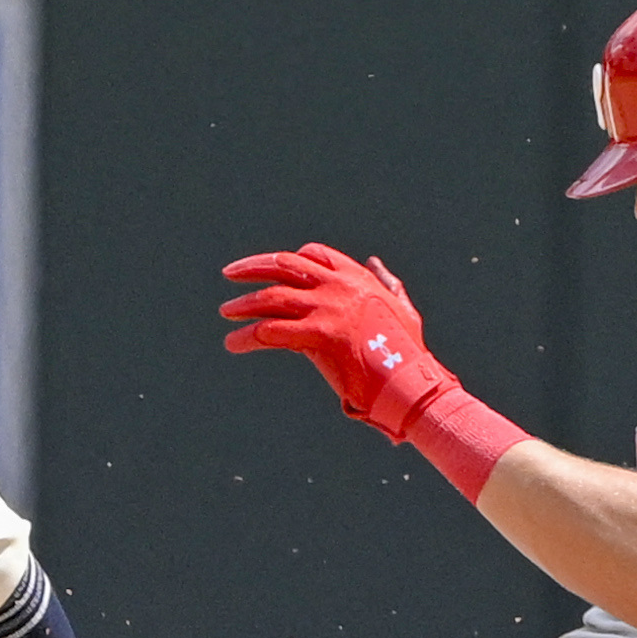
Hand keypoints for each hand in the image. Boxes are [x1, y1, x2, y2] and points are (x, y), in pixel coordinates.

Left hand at [220, 242, 460, 440]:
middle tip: (230, 274)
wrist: (410, 383)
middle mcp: (340, 285)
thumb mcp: (402, 308)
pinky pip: (271, 331)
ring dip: (244, 304)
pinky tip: (234, 343)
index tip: (269, 266)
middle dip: (253, 267)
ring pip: (272, 298)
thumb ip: (387, 283)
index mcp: (358, 277)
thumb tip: (374, 262)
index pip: (314, 254)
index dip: (288, 259)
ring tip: (226, 312)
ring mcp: (329, 308)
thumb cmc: (409, 353)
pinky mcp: (319, 334)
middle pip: (284, 265)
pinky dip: (248, 337)